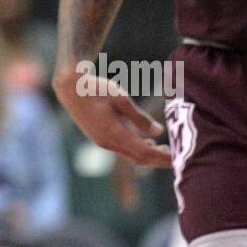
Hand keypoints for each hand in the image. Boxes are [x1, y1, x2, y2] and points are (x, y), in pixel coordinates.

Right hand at [52, 69, 171, 167]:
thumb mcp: (121, 99)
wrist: (70, 86)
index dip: (162, 157)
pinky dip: (136, 149)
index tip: (177, 158)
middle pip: (138, 159)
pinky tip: (145, 141)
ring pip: (129, 155)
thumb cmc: (96, 88)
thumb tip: (159, 133)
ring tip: (163, 149)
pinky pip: (121, 149)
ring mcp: (101, 142)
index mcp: (114, 134)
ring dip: (147, 154)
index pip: (145, 153)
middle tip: (175, 156)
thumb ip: (140, 117)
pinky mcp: (98, 137)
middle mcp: (107, 143)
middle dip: (157, 160)